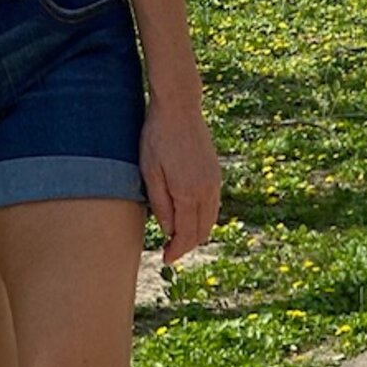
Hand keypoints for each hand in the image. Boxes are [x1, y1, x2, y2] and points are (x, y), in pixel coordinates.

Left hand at [139, 98, 221, 265]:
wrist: (180, 108)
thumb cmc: (158, 136)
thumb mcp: (150, 172)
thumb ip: (160, 204)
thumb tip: (168, 230)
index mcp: (188, 194)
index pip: (186, 234)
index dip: (176, 250)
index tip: (166, 259)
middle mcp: (206, 192)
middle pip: (201, 232)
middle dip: (186, 245)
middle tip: (171, 251)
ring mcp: (214, 183)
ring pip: (210, 221)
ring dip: (197, 233)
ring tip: (180, 237)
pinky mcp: (216, 175)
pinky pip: (214, 207)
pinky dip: (204, 219)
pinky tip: (191, 217)